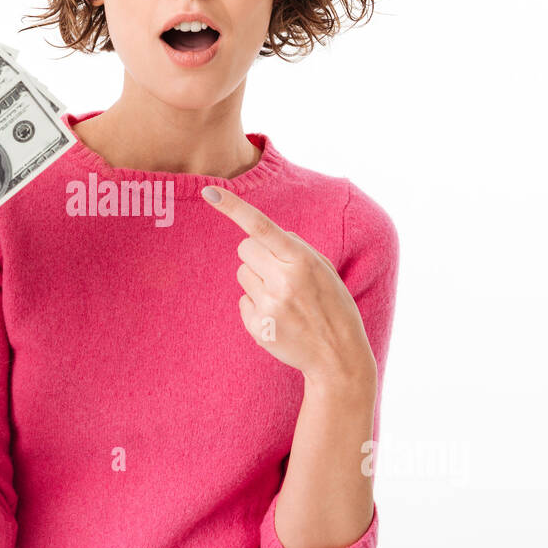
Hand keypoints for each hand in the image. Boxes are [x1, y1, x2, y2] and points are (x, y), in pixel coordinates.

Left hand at [203, 185, 376, 389]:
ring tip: (284, 299)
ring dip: (258, 281)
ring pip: (242, 274)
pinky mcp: (256, 327)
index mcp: (302, 260)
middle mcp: (282, 280)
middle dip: (257, 255)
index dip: (233, 207)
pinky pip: (242, 301)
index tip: (209, 191)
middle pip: (244, 249)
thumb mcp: (323, 269)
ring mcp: (268, 305)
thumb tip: (261, 234)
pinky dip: (257, 306)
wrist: (338, 355)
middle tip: (279, 273)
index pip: (261, 227)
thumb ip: (294, 248)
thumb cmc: (332, 305)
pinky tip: (279, 318)